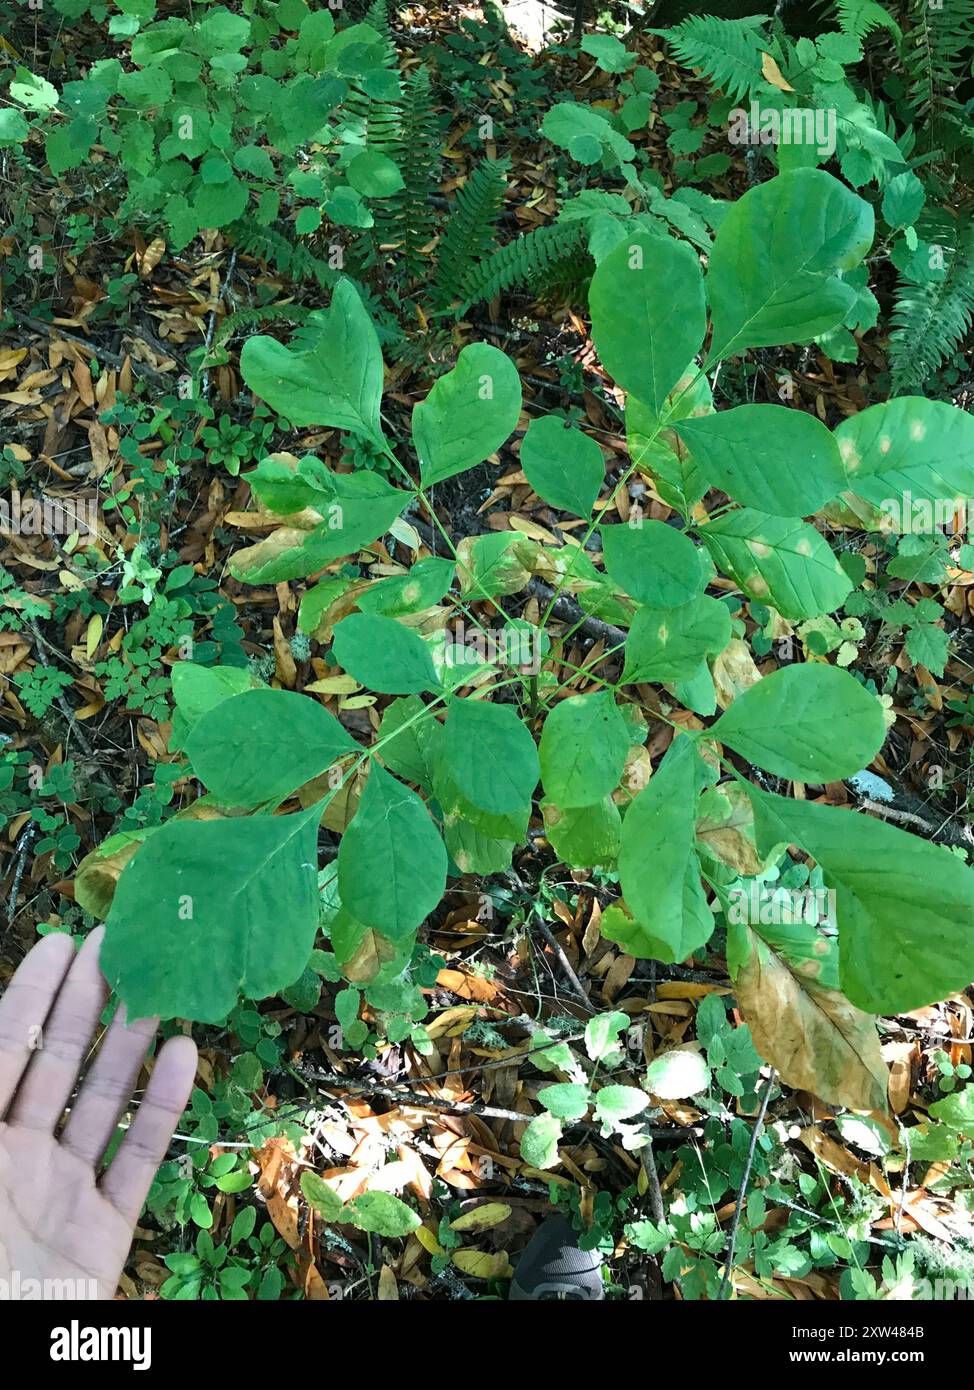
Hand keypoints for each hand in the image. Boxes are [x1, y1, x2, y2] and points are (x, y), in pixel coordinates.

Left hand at [0, 927, 196, 1298]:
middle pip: (52, 1067)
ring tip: (160, 988)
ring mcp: (60, 1193)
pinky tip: (183, 1056)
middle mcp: (14, 1159)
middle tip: (116, 944)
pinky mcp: (102, 1231)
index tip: (61, 943)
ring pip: (101, 1103)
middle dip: (82, 1004)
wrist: (3, 1352)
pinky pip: (136, 1160)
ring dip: (130, 1044)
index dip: (28, 997)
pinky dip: (162, 1108)